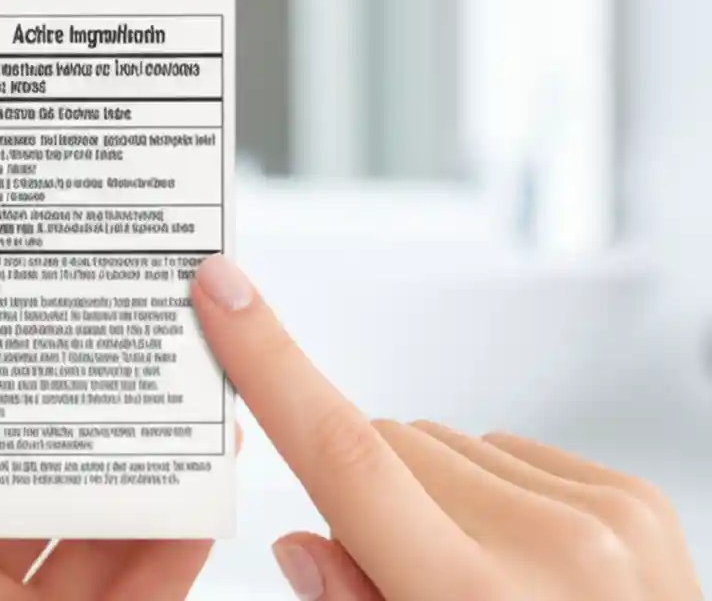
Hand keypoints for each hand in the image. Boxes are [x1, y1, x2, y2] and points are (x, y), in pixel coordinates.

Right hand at [191, 255, 702, 600]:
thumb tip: (302, 542)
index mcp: (470, 600)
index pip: (341, 455)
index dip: (270, 365)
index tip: (226, 293)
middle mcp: (545, 543)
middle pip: (384, 444)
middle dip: (362, 487)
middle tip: (390, 567)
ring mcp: (601, 515)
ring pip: (444, 443)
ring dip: (429, 490)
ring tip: (469, 572)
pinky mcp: (635, 497)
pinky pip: (509, 451)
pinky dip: (489, 490)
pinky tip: (513, 554)